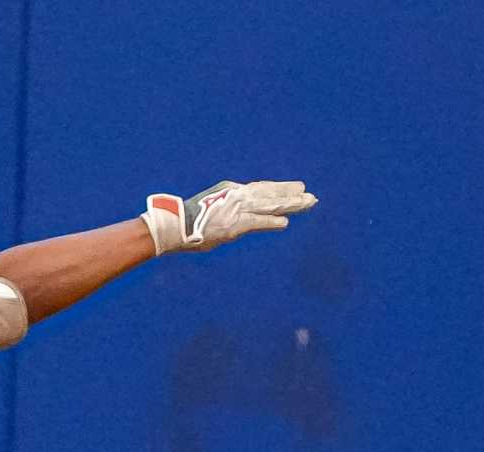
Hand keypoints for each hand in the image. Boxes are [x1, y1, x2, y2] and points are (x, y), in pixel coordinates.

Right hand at [143, 181, 315, 255]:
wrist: (174, 225)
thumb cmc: (186, 223)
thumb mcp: (210, 213)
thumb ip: (226, 218)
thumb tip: (234, 229)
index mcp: (231, 190)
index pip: (260, 190)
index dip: (278, 190)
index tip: (294, 190)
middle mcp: (237, 195)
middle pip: (269, 193)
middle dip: (290, 195)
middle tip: (310, 196)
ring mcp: (236, 208)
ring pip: (269, 204)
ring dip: (290, 205)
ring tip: (308, 203)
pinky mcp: (234, 224)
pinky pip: (257, 222)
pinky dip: (271, 221)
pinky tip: (285, 222)